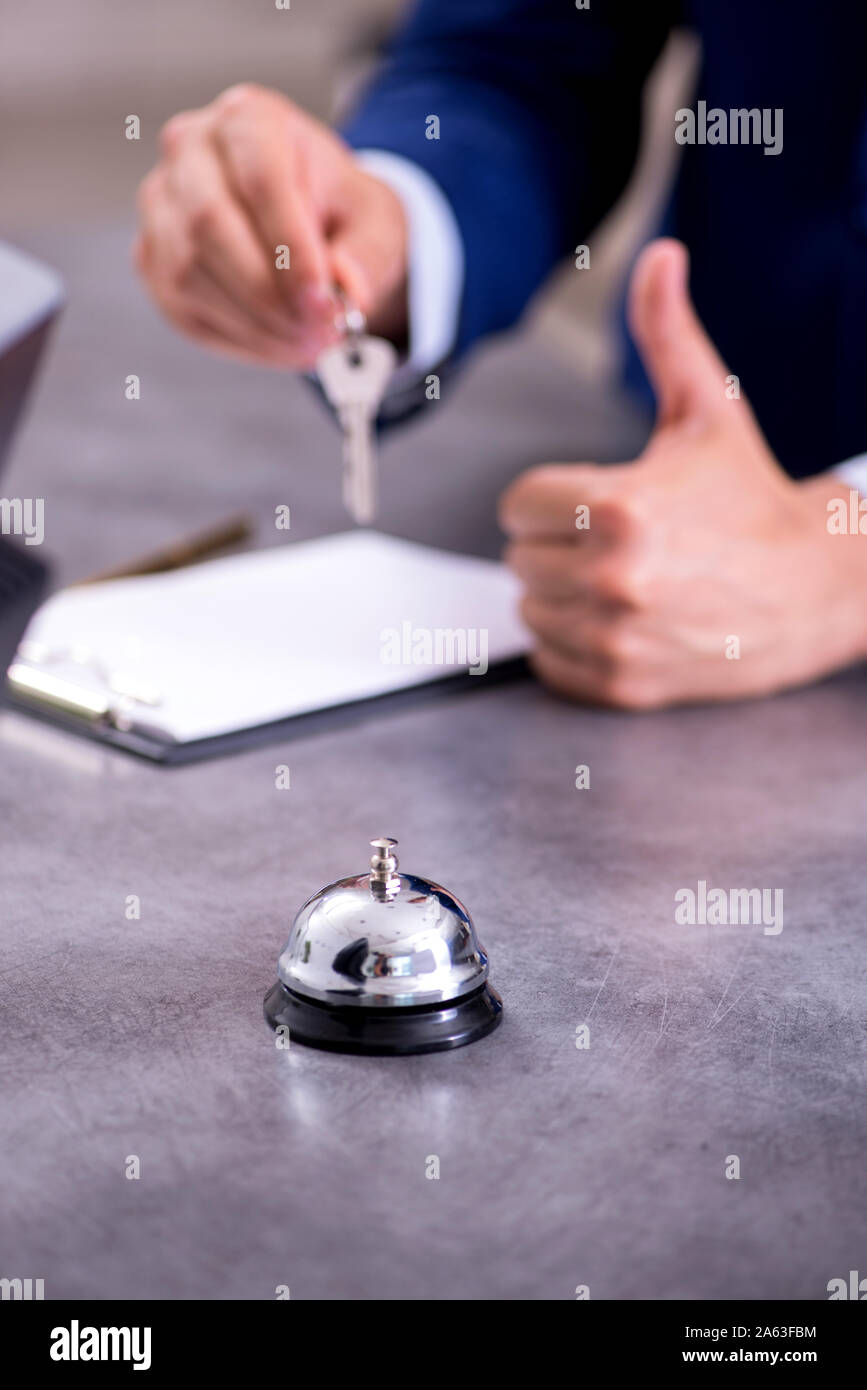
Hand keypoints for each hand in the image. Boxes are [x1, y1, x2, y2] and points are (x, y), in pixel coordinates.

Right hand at [134, 84, 408, 367]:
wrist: (308, 218)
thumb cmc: (337, 210)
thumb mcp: (375, 221)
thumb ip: (367, 254)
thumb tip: (348, 292)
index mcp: (250, 119)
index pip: (260, 179)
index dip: (291, 249)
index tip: (324, 302)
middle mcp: (190, 149)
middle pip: (209, 223)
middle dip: (269, 294)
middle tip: (317, 332)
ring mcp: (161, 203)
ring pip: (189, 272)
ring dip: (254, 323)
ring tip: (307, 342)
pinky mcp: (152, 256)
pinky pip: (182, 306)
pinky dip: (235, 336)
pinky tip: (277, 342)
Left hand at [500, 238, 866, 708]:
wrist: (816, 590)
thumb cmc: (751, 499)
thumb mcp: (708, 410)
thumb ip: (667, 334)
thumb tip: (659, 256)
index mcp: (617, 506)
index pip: (516, 505)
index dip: (551, 497)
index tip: (594, 498)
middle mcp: (612, 578)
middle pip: (520, 559)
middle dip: (558, 545)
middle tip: (618, 541)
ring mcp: (617, 639)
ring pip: (530, 612)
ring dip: (563, 597)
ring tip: (625, 580)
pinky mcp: (623, 686)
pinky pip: (550, 664)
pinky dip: (574, 646)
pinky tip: (625, 622)